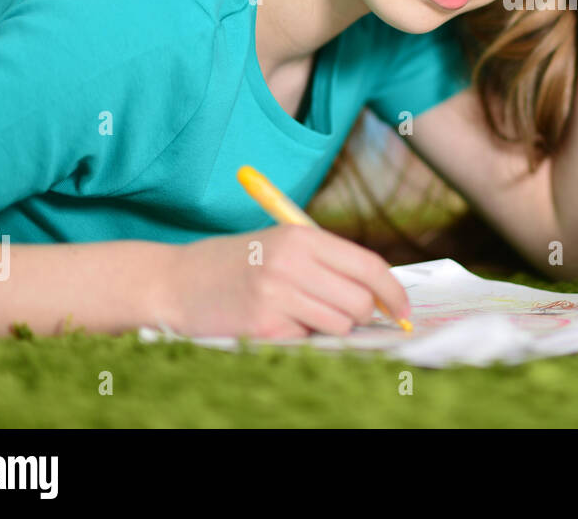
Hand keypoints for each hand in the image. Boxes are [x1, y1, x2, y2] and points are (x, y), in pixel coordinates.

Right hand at [157, 224, 412, 337]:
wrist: (173, 282)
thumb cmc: (235, 265)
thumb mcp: (281, 247)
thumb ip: (327, 263)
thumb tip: (381, 292)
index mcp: (302, 237)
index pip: (368, 265)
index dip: (393, 291)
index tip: (404, 310)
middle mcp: (292, 262)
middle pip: (361, 301)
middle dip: (363, 314)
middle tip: (347, 314)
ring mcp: (277, 295)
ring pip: (340, 324)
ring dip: (332, 327)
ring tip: (303, 313)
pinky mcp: (262, 326)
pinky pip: (308, 340)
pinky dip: (301, 337)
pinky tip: (276, 322)